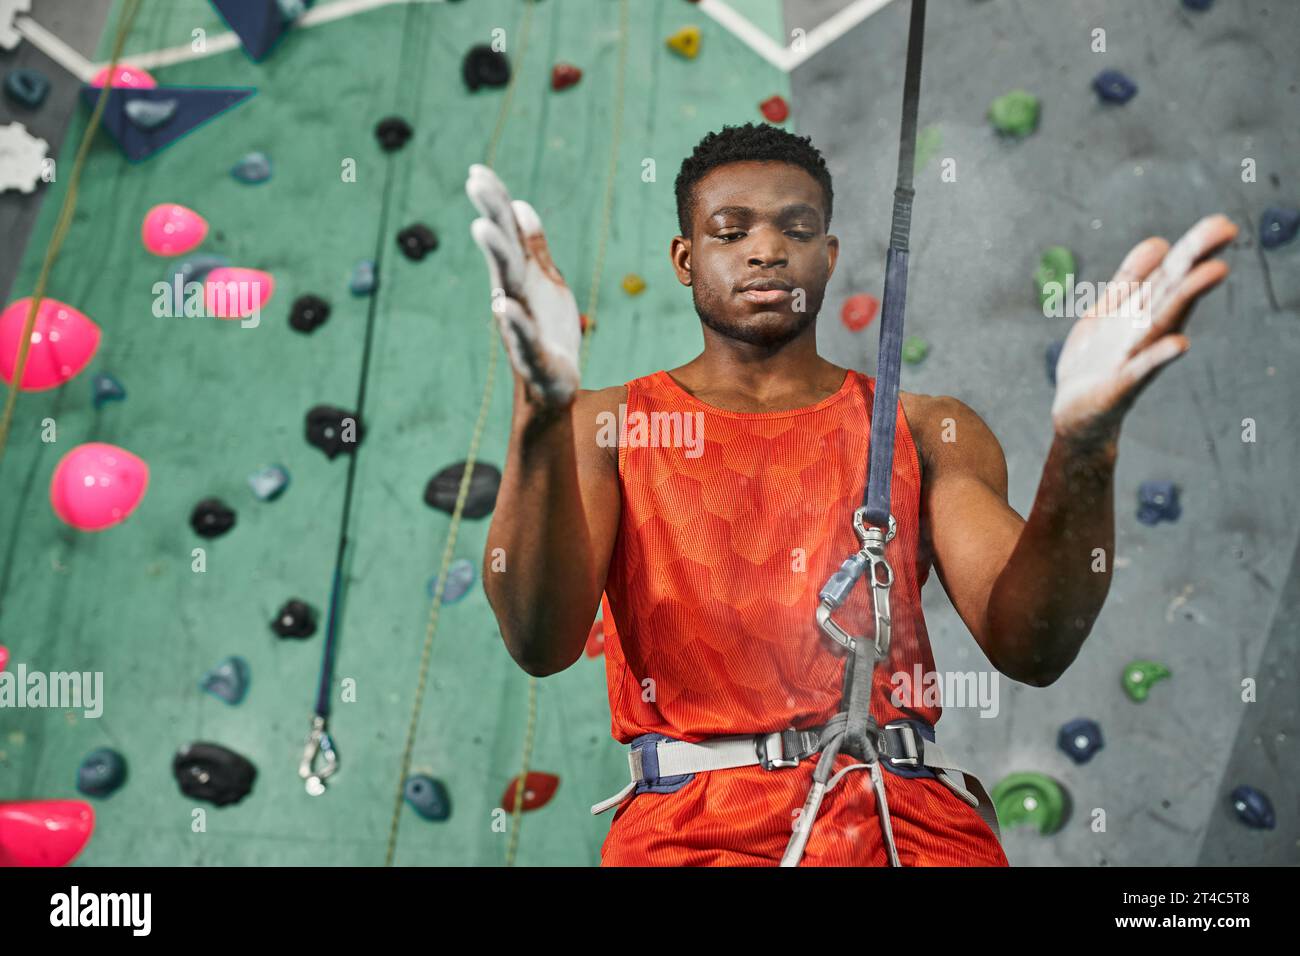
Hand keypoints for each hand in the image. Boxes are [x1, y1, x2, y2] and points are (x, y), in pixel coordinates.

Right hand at [466, 164, 581, 407]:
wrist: (555, 385)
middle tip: (475, 183)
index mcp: (521, 275)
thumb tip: (522, 205)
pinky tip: (503, 304)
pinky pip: (522, 335)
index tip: (476, 170)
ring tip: (483, 227)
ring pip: (507, 285)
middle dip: (491, 215)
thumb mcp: (549, 281)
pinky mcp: (534, 354)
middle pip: (503, 249)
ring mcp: (521, 322)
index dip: (494, 201)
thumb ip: (536, 246)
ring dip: (496, 256)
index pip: (506, 232)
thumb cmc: (550, 330)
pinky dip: (514, 320)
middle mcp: (514, 294)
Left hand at [1050, 214, 1238, 447]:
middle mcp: (1146, 330)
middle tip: (1225, 228)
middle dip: (1195, 259)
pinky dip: (1159, 357)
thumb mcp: (1108, 312)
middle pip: (1172, 289)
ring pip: (1163, 322)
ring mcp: (1135, 356)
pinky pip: (1142, 369)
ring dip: (1187, 297)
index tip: (1221, 223)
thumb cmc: (1096, 362)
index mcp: (1142, 310)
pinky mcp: (1121, 385)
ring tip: (1214, 271)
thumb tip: (1159, 242)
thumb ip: (1130, 280)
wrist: (1075, 414)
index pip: (1170, 274)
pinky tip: (1180, 344)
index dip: (1192, 248)